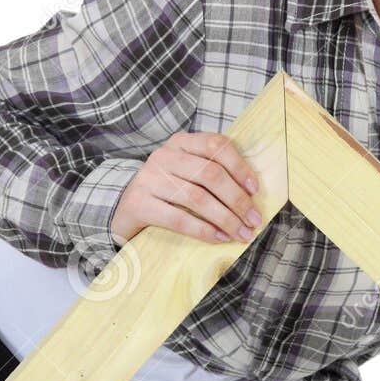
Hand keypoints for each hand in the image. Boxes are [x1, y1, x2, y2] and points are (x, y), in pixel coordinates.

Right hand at [110, 131, 264, 245]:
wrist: (124, 208)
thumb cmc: (166, 191)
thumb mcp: (186, 172)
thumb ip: (212, 171)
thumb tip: (251, 192)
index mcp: (180, 143)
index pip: (216, 145)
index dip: (239, 167)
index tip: (255, 190)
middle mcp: (163, 156)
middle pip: (210, 173)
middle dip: (237, 199)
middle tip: (253, 220)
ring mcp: (149, 178)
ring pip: (197, 197)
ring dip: (225, 218)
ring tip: (241, 233)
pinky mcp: (139, 203)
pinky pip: (178, 218)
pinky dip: (203, 230)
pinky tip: (219, 237)